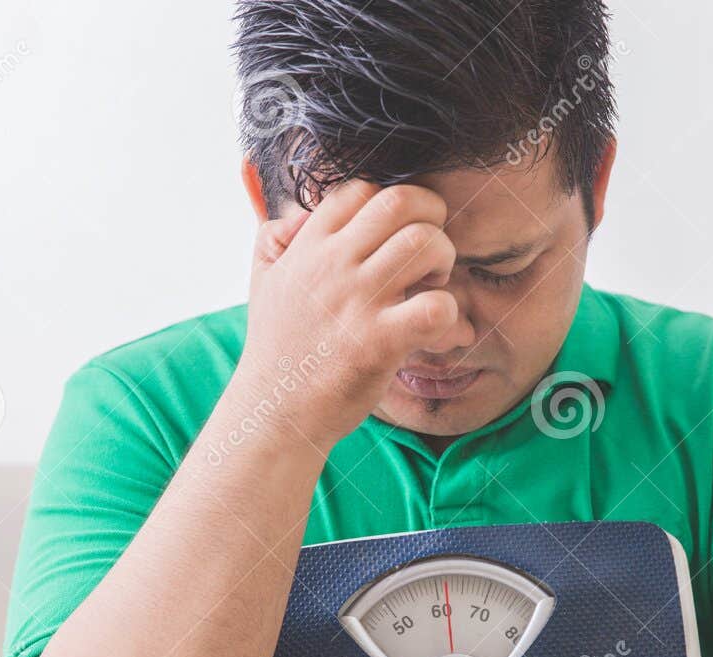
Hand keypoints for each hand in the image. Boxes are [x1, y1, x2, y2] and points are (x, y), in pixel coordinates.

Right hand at [234, 180, 468, 449]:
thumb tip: (297, 214)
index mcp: (309, 246)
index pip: (361, 189)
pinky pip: (436, 307)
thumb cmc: (278, 349)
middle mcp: (333, 265)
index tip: (395, 234)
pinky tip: (434, 325)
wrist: (275, 410)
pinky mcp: (379, 342)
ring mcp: (357, 302)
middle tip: (428, 252)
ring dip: (443, 258)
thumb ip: (274, 239)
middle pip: (400, 202)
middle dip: (430, 217)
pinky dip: (449, 312)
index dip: (390, 203)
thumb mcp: (263, 283)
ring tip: (432, 284)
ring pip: (425, 243)